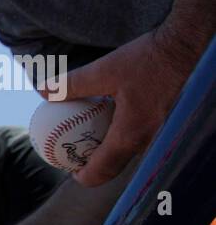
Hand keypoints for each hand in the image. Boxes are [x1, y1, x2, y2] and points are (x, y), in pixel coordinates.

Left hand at [39, 26, 197, 187]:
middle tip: (71, 159)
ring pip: (124, 154)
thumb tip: (43, 92)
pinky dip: (115, 138)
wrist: (181, 48)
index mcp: (129, 134)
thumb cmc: (145, 60)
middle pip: (113, 168)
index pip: (102, 170)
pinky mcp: (157, 119)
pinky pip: (132, 138)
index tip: (66, 170)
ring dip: (103, 154)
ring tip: (82, 142)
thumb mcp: (103, 70)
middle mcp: (143, 138)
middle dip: (91, 169)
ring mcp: (153, 130)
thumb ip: (71, 84)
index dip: (83, 176)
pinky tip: (102, 121)